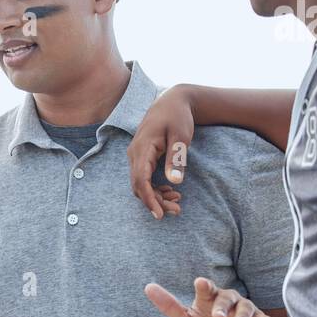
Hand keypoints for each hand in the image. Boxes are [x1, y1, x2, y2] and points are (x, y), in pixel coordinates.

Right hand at [128, 84, 195, 217]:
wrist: (172, 102)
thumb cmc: (177, 116)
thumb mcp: (181, 136)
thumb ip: (176, 158)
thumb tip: (175, 182)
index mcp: (143, 147)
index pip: (141, 179)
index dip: (149, 199)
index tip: (160, 214)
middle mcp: (135, 153)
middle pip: (138, 186)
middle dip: (155, 202)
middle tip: (176, 211)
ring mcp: (136, 156)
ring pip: (140, 184)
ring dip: (156, 196)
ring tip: (176, 202)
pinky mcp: (141, 158)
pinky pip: (143, 178)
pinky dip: (154, 188)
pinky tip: (170, 191)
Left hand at [145, 277, 277, 316]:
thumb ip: (169, 305)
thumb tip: (147, 287)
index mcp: (211, 298)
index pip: (207, 290)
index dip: (204, 287)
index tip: (200, 283)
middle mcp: (230, 301)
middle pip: (227, 299)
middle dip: (223, 307)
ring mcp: (247, 311)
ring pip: (247, 310)